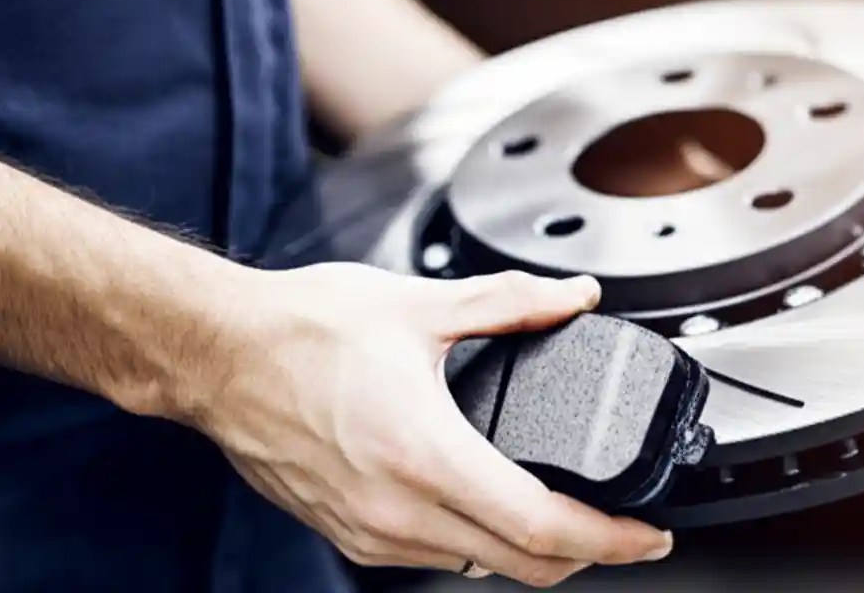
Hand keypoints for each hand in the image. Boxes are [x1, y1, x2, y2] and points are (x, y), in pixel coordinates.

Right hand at [195, 263, 672, 586]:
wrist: (215, 356)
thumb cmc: (300, 331)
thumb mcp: (420, 306)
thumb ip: (512, 304)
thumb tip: (572, 298)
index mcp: (427, 455)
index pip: (543, 528)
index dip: (610, 541)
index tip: (649, 536)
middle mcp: (399, 511)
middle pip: (522, 566)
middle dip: (587, 556)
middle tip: (624, 531)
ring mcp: (371, 533)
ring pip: (478, 569)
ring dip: (532, 551)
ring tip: (566, 513)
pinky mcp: (349, 534)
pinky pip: (434, 558)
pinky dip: (479, 545)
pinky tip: (492, 506)